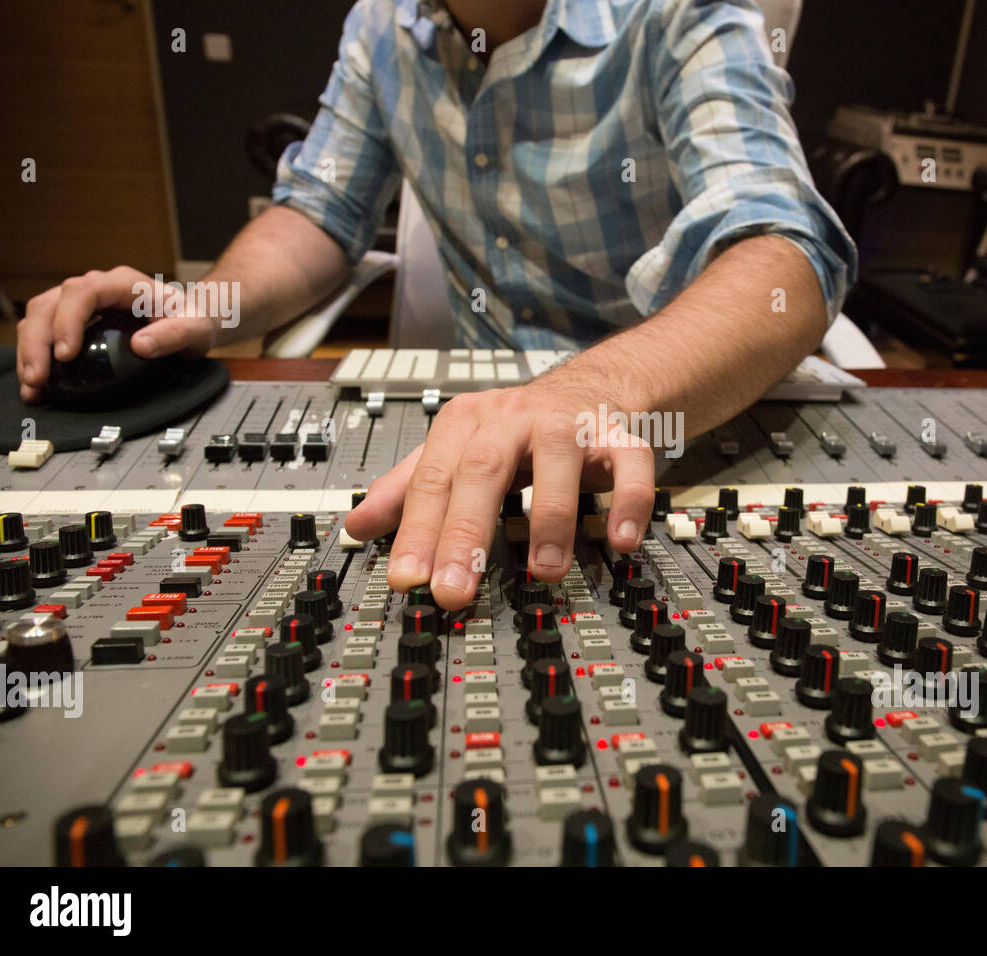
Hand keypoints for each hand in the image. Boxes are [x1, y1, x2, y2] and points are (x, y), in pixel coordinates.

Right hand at [17, 266, 219, 402]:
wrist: (191, 320)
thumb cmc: (191, 319)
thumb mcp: (194, 328)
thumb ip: (173, 336)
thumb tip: (141, 346)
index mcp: (122, 283)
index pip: (82, 292)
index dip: (67, 321)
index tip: (65, 354)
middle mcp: (96, 288)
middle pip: (50, 305)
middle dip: (37, 342)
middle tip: (39, 378)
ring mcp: (81, 304)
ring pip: (39, 317)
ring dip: (30, 351)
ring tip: (33, 385)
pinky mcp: (74, 321)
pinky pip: (44, 332)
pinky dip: (36, 356)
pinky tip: (36, 383)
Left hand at [344, 380, 656, 609]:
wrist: (589, 388)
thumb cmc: (516, 430)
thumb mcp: (455, 451)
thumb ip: (407, 489)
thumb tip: (355, 528)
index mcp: (467, 423)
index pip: (433, 479)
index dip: (418, 530)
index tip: (406, 579)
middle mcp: (515, 418)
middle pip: (483, 470)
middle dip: (466, 533)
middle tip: (454, 589)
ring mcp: (569, 424)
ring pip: (558, 462)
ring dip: (551, 519)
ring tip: (544, 571)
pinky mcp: (619, 435)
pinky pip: (631, 463)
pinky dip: (629, 501)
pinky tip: (622, 541)